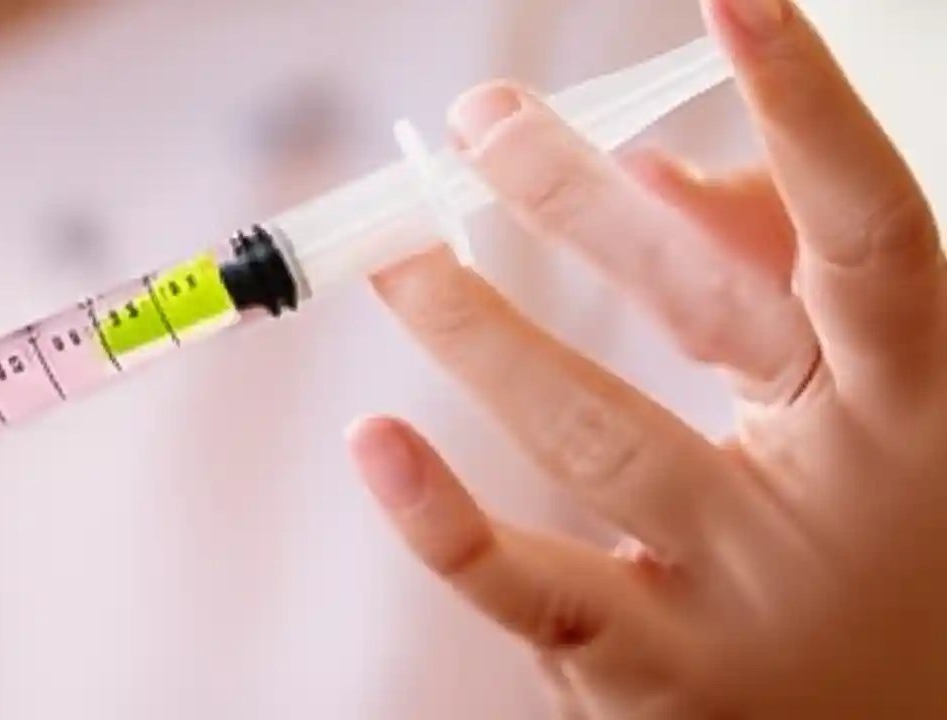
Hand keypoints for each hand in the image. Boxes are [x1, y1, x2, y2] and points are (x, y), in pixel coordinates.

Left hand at [347, 0, 946, 716]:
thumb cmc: (890, 536)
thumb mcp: (879, 400)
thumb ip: (782, 264)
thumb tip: (664, 167)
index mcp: (914, 400)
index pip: (869, 232)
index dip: (810, 109)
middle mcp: (843, 490)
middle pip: (707, 317)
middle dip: (585, 205)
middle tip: (481, 123)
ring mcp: (745, 592)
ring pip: (600, 440)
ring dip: (485, 332)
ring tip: (399, 256)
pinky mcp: (660, 674)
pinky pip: (534, 591)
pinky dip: (446, 521)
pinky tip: (373, 443)